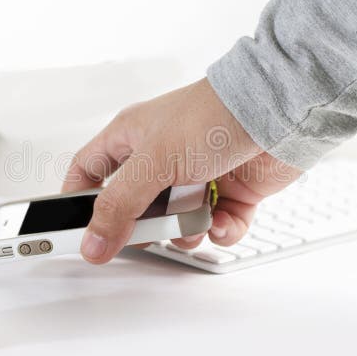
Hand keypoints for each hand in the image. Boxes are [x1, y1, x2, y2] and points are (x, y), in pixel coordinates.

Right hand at [62, 78, 302, 263]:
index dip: (79, 199)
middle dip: (142, 226)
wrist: (278, 112)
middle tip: (148, 232)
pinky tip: (224, 221)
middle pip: (133, 206)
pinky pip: (216, 225)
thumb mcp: (154, 161)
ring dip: (186, 231)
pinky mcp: (229, 191)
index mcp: (132, 137)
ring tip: (196, 219)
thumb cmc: (215, 115)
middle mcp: (161, 157)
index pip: (89, 169)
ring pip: (176, 222)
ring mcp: (196, 175)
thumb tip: (92, 243)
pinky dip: (221, 230)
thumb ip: (119, 206)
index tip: (78, 230)